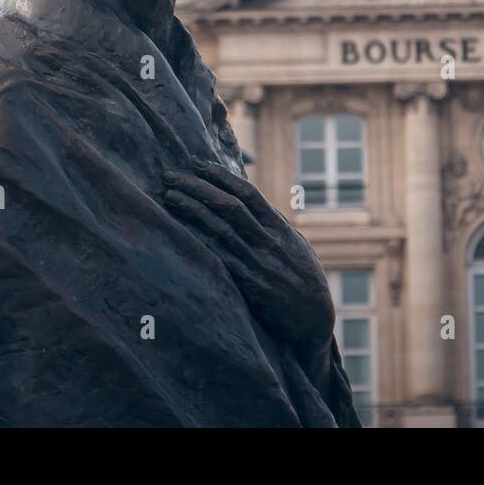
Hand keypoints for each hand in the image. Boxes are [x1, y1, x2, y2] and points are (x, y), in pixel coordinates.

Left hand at [163, 159, 334, 370]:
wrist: (314, 320)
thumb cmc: (305, 279)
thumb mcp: (296, 246)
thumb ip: (275, 225)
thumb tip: (254, 203)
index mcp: (280, 228)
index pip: (248, 194)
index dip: (221, 176)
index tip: (198, 165)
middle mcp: (268, 242)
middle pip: (228, 207)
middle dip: (198, 187)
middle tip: (171, 175)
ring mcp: (258, 264)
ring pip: (220, 229)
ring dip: (192, 210)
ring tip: (169, 196)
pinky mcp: (249, 286)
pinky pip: (219, 260)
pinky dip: (200, 243)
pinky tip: (181, 232)